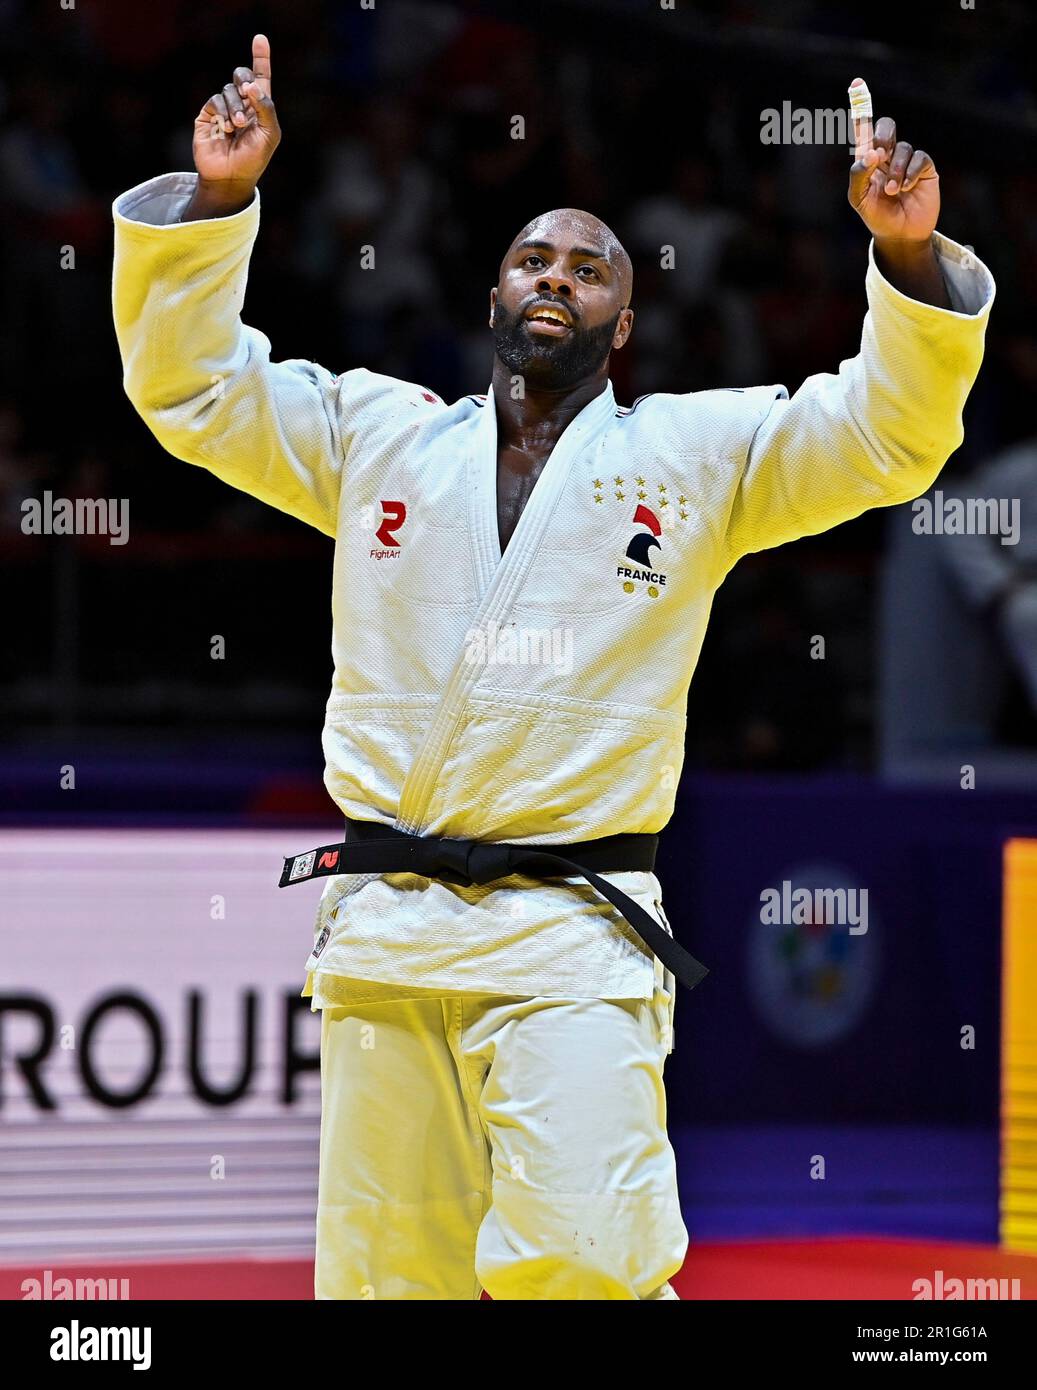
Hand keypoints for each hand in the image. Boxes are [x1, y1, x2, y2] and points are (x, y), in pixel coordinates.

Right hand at [186, 33, 279, 216]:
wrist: (231, 177)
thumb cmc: (254, 158)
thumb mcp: (270, 134)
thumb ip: (266, 108)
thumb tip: (251, 85)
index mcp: (260, 107)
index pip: (260, 77)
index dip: (261, 58)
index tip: (260, 39)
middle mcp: (242, 104)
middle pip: (241, 75)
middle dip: (245, 79)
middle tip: (248, 93)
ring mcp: (224, 109)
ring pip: (228, 89)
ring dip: (235, 107)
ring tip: (238, 127)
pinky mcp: (208, 115)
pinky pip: (215, 100)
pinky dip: (223, 112)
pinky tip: (227, 129)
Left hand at [847, 85, 938, 243]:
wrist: (900, 235)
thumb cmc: (877, 217)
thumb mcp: (859, 200)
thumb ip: (858, 176)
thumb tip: (868, 154)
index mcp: (868, 160)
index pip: (864, 130)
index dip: (861, 108)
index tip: (856, 83)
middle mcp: (888, 155)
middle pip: (887, 127)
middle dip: (882, 136)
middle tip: (878, 155)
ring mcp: (907, 160)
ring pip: (902, 148)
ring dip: (895, 170)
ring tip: (891, 192)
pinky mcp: (925, 168)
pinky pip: (919, 159)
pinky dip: (909, 173)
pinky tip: (905, 188)